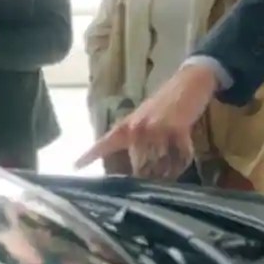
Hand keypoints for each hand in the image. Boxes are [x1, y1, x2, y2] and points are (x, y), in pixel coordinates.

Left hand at [75, 62, 219, 177]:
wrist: (189, 82)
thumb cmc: (165, 104)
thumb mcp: (144, 119)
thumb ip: (136, 140)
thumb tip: (137, 169)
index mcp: (127, 126)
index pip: (104, 143)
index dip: (89, 155)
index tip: (75, 166)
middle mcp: (137, 128)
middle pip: (138, 166)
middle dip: (147, 177)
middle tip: (156, 181)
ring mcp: (155, 128)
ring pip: (158, 164)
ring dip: (167, 171)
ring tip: (172, 170)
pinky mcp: (176, 128)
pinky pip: (179, 157)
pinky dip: (183, 161)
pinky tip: (184, 157)